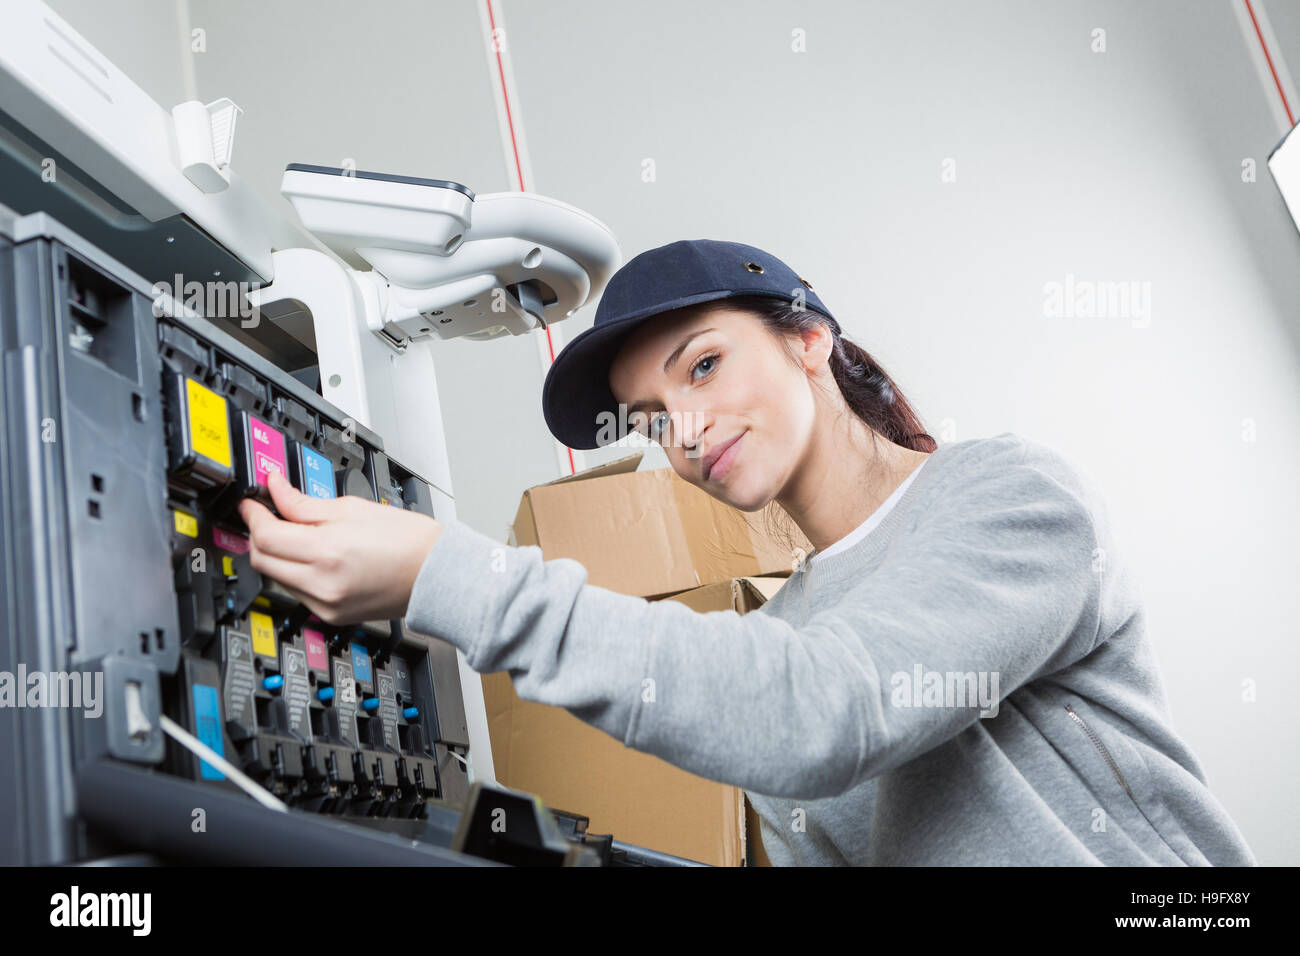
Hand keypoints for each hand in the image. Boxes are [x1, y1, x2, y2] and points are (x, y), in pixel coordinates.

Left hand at [236, 470, 443, 625]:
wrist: (437, 574)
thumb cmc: (408, 540)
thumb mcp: (353, 508)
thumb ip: (305, 504)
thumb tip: (276, 491)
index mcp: (327, 553)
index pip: (265, 536)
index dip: (253, 514)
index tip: (253, 501)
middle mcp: (321, 584)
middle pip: (262, 560)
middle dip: (259, 534)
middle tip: (268, 514)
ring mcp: (325, 604)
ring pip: (277, 576)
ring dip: (277, 553)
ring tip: (298, 533)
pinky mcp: (331, 615)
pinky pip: (297, 591)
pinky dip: (296, 571)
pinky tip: (315, 556)